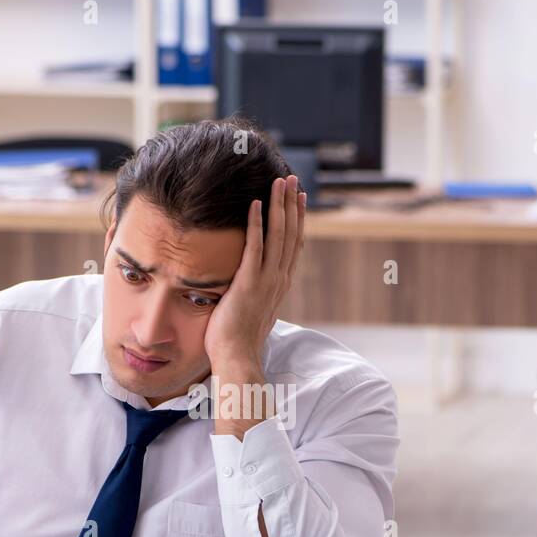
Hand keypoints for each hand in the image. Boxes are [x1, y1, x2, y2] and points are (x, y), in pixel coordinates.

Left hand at [203, 175, 305, 373]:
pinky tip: (256, 204)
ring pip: (278, 235)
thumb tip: (250, 284)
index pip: (294, 245)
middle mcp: (279, 279)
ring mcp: (266, 280)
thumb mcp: (254, 309)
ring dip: (279, 206)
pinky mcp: (249, 282)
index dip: (297, 219)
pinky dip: (257, 224)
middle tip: (292, 179)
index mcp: (281, 284)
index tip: (299, 198)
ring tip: (280, 182)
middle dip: (292, 204)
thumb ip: (257, 292)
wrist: (237, 357)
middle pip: (291, 234)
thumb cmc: (239, 338)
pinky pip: (254, 246)